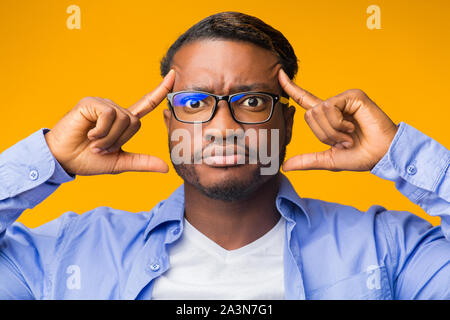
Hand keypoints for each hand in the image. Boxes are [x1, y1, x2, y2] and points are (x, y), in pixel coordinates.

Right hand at [44, 70, 174, 175]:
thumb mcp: (120, 162)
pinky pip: (109, 115)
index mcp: (123, 121)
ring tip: (93, 143)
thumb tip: (167, 168)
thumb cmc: (89, 160)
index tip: (174, 74)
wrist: (64, 160)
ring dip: (109, 138)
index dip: (161, 91)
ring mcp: (103, 104)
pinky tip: (89, 135)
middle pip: (135, 122)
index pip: (147, 104)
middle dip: (120, 140)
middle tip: (101, 148)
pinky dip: (101, 131)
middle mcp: (115, 110)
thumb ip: (143, 162)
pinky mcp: (91, 103)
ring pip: (124, 119)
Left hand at [278, 69, 397, 171]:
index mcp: (327, 117)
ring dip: (332, 131)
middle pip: (309, 115)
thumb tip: (284, 166)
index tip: (279, 75)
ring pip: (318, 112)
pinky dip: (338, 123)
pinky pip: (330, 107)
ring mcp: (344, 99)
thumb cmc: (360, 156)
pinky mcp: (352, 95)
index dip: (291, 88)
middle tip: (342, 141)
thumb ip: (307, 160)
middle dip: (323, 134)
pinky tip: (353, 126)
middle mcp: (334, 105)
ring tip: (349, 135)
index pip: (304, 99)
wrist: (382, 156)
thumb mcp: (328, 159)